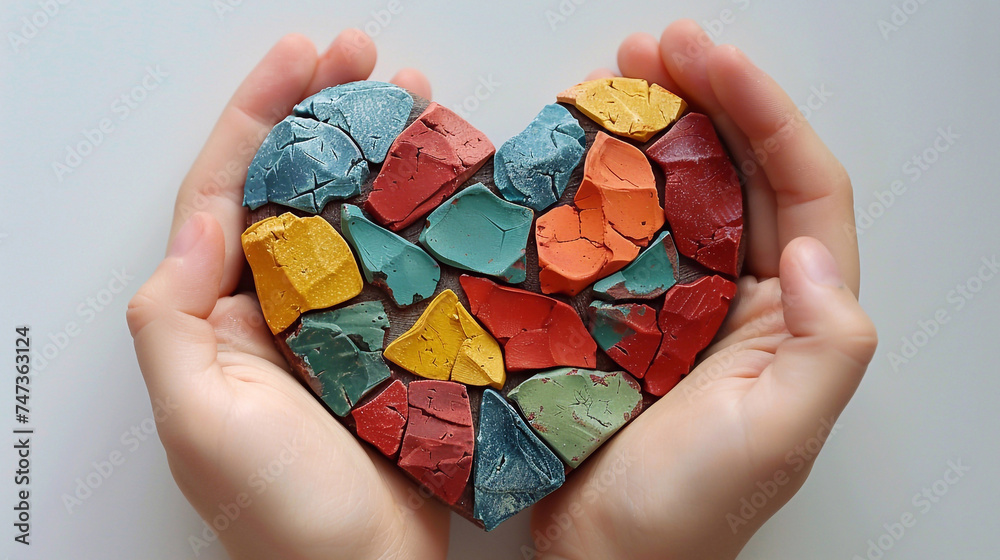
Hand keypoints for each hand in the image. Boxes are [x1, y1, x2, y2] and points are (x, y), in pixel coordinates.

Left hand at [126, 31, 443, 559]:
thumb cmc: (282, 517)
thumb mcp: (198, 423)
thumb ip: (173, 319)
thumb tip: (201, 220)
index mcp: (219, 318)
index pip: (227, 193)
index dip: (257, 117)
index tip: (298, 59)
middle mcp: (277, 310)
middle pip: (295, 188)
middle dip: (324, 115)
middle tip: (365, 56)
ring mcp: (340, 324)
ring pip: (354, 217)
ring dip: (379, 154)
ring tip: (415, 100)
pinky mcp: (394, 344)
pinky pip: (404, 265)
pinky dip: (421, 218)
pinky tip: (446, 184)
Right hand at [531, 20, 877, 559]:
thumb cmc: (688, 516)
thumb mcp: (779, 438)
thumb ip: (826, 346)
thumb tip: (810, 249)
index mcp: (797, 319)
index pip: (803, 188)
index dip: (764, 112)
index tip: (711, 60)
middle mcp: (747, 299)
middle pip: (742, 171)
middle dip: (709, 98)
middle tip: (657, 47)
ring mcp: (682, 303)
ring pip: (683, 193)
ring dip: (656, 129)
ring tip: (619, 79)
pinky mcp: (626, 314)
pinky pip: (625, 234)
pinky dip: (607, 186)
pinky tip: (581, 155)